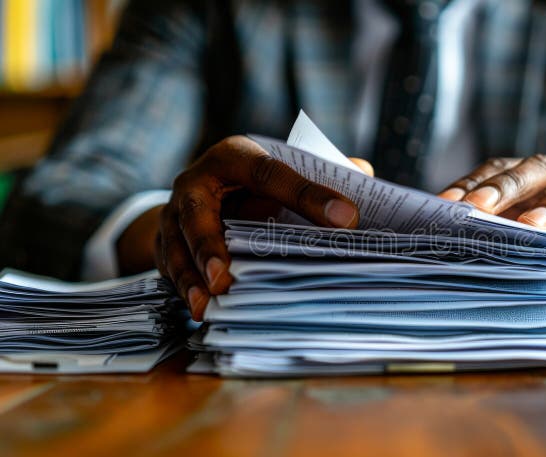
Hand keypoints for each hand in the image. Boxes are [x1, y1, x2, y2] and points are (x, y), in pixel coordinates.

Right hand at [124, 136, 371, 319]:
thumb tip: (363, 174)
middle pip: (197, 211)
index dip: (306, 195)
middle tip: (225, 278)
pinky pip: (170, 267)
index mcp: (234, 157)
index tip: (346, 219)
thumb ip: (319, 172)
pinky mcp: (164, 242)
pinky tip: (201, 310)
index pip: (269, 172)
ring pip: (176, 245)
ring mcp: (174, 214)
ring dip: (191, 277)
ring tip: (208, 304)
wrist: (202, 190)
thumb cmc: (253, 182)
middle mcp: (196, 183)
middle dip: (209, 245)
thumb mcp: (282, 168)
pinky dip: (185, 289)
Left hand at [438, 156, 545, 312]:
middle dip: (487, 183)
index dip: (466, 185)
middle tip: (464, 203)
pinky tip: (536, 225)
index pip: (493, 173)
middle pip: (517, 167)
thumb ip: (502, 239)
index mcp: (528, 186)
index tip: (439, 204)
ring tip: (489, 208)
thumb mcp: (531, 249)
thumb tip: (451, 245)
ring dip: (515, 188)